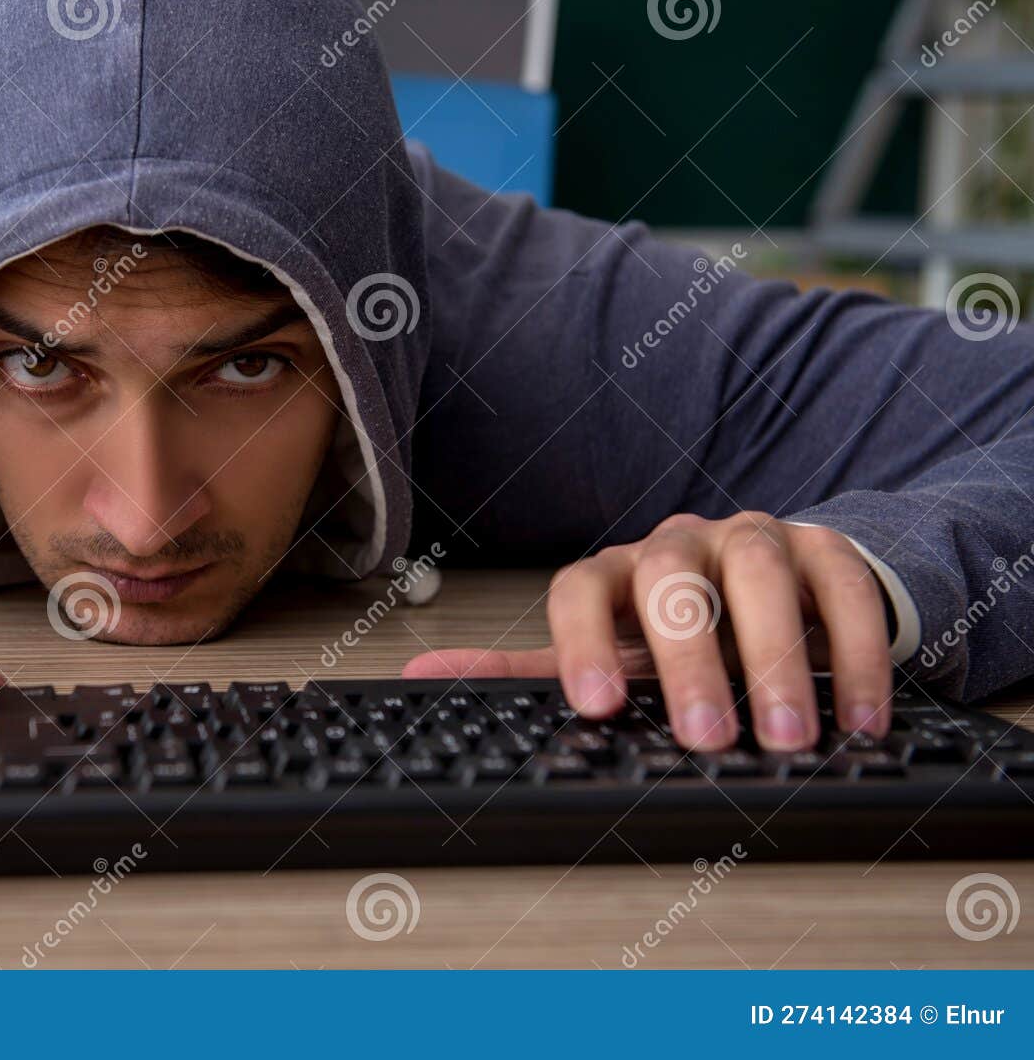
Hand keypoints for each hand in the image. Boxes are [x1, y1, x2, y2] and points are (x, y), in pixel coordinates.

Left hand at [402, 513, 891, 751]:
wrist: (780, 598)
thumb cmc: (680, 637)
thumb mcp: (606, 658)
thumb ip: (524, 671)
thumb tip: (417, 676)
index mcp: (615, 573)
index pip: (580, 587)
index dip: (580, 642)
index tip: (596, 706)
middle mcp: (680, 545)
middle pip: (669, 578)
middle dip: (686, 657)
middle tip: (705, 736)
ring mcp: (755, 539)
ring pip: (759, 575)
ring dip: (776, 657)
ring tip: (784, 737)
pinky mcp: (830, 551)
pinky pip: (846, 587)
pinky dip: (857, 652)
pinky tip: (859, 718)